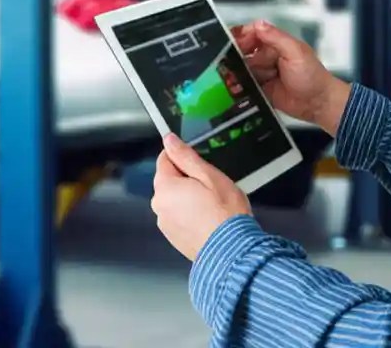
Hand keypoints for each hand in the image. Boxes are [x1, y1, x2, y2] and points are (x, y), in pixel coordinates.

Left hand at [151, 133, 251, 261]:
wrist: (231, 250)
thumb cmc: (224, 213)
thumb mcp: (208, 175)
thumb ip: (185, 156)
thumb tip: (169, 140)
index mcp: (165, 187)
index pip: (164, 159)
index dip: (182, 157)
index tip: (198, 163)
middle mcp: (159, 206)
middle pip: (169, 181)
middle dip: (186, 180)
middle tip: (210, 187)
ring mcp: (165, 224)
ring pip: (174, 200)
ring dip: (188, 198)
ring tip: (211, 206)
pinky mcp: (173, 237)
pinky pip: (179, 217)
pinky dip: (190, 215)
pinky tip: (207, 218)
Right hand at [232, 20, 351, 134]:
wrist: (318, 103)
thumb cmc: (312, 76)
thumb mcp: (296, 52)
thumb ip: (277, 38)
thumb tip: (258, 24)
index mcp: (276, 43)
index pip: (253, 34)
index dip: (241, 36)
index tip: (232, 41)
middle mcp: (267, 56)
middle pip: (243, 51)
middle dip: (237, 56)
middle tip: (233, 62)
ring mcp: (263, 73)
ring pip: (242, 69)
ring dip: (238, 72)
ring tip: (237, 77)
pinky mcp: (260, 89)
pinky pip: (245, 85)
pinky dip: (240, 86)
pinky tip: (237, 87)